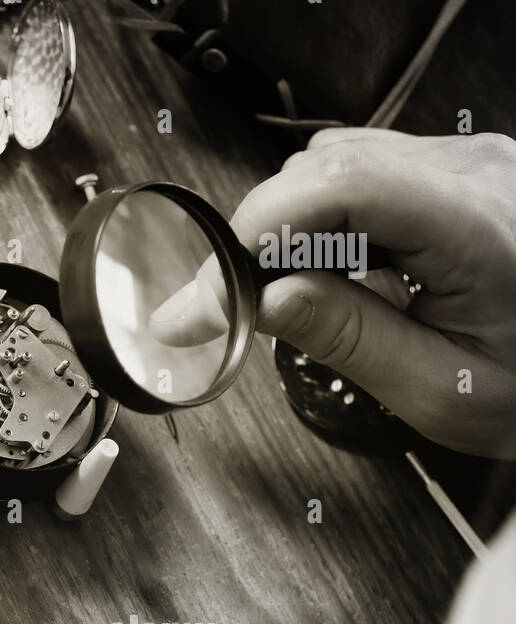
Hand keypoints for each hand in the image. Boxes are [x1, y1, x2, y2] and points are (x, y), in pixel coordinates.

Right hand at [152, 130, 515, 457]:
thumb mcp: (442, 390)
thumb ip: (348, 338)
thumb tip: (262, 299)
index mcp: (477, 223)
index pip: (342, 183)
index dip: (260, 225)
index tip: (216, 288)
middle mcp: (473, 171)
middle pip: (325, 170)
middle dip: (262, 237)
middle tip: (228, 308)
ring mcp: (466, 163)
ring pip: (333, 165)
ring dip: (291, 228)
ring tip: (288, 295)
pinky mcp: (454, 172)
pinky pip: (361, 174)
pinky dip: (323, 220)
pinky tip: (331, 272)